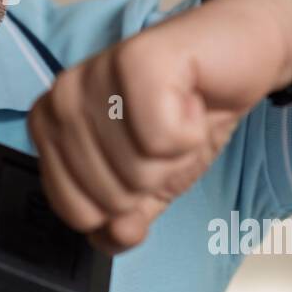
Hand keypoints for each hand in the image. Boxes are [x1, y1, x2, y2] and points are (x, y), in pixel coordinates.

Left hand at [26, 0, 291, 253]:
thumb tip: (117, 234)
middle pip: (110, 197)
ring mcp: (93, 74)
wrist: (240, 56)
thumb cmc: (189, 110)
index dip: (126, 201)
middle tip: (166, 132)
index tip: (144, 156)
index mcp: (51, 127)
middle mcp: (61, 97)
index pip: (77, 212)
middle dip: (156, 175)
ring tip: (178, 113)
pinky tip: (190, 100)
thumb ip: (127, 219)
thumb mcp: (154, 182)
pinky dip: (193, 130)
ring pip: (137, 171)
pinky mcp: (136, 59)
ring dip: (177, 152)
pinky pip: (163, 139)